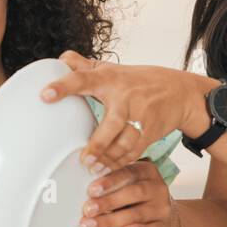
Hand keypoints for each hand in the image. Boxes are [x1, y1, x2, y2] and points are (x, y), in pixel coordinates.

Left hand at [41, 51, 212, 171]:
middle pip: (112, 123)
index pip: (83, 79)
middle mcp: (125, 96)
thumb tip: (62, 57)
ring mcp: (141, 115)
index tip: (44, 95)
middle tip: (83, 159)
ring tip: (93, 168)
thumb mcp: (114, 69)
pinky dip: (121, 162)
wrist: (182, 93)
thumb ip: (86, 66)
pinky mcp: (151, 131)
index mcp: (110, 78)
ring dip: (108, 158)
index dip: (63, 86)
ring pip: (125, 142)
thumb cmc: (141, 80)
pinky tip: (108, 169)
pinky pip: (134, 151)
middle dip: (99, 144)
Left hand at [80, 161, 176, 226]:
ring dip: (112, 220)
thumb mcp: (123, 183)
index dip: (109, 181)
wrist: (157, 213)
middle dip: (108, 202)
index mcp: (146, 171)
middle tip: (87, 209)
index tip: (90, 190)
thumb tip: (76, 184)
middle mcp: (157, 187)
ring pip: (137, 213)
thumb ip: (109, 183)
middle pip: (133, 193)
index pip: (127, 173)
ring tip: (90, 225)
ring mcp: (162, 208)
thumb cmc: (131, 196)